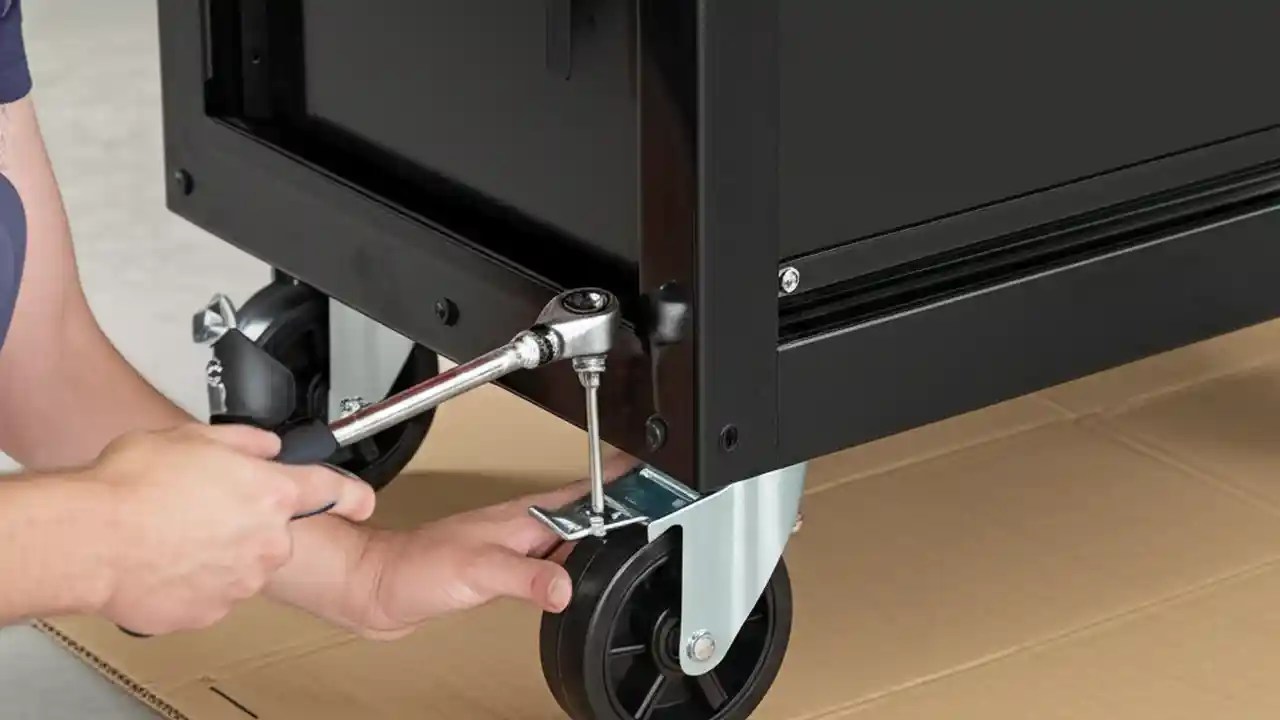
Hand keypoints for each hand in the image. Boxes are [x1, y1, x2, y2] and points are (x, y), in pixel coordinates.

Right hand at [85, 423, 375, 634]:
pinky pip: (214, 592)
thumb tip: (267, 446)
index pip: (334, 490)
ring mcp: (242, 580)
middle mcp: (267, 540)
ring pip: (244, 563)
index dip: (352, 495)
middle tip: (202, 509)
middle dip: (247, 521)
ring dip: (219, 551)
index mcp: (271, 493)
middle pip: (276, 531)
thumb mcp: (193, 437)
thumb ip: (245, 441)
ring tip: (174, 534)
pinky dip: (195, 580)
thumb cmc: (131, 487)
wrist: (89, 539)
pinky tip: (165, 561)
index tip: (361, 501)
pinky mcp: (213, 610)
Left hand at [352, 453, 636, 639]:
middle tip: (658, 502)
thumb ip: (526, 576)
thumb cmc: (416, 567)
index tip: (655, 475)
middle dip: (623, 501)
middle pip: (586, 508)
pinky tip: (578, 570)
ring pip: (572, 530)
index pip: (585, 491)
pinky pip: (553, 556)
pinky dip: (575, 559)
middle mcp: (523, 526)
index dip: (621, 481)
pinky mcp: (504, 566)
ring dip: (600, 529)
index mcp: (525, 516)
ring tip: (630, 532)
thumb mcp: (480, 571)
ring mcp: (514, 543)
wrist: (378, 587)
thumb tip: (566, 586)